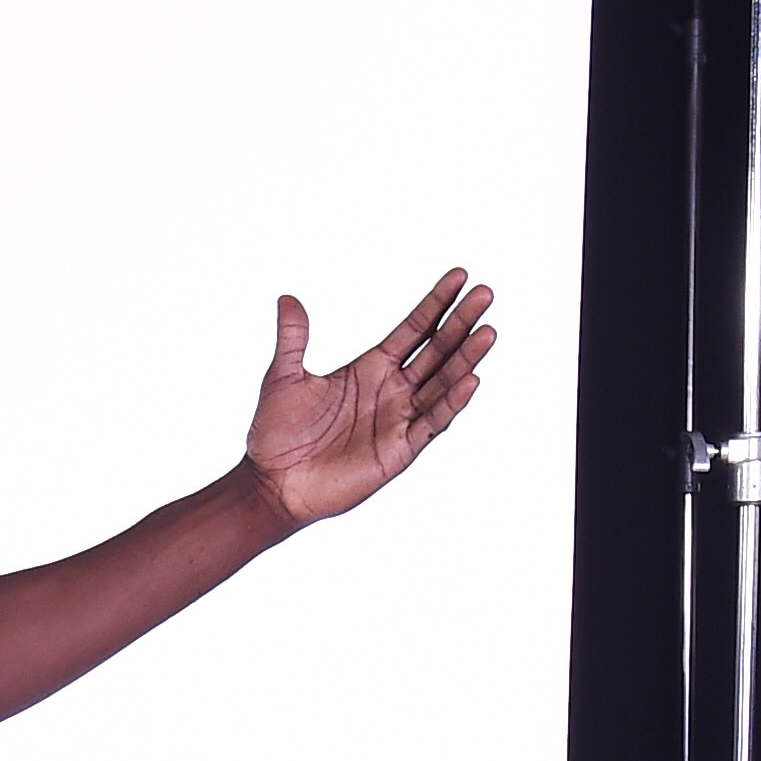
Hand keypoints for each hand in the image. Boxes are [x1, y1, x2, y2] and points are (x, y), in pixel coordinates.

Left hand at [245, 270, 493, 526]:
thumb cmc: (277, 434)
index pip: (414, 329)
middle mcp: (392, 390)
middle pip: (437, 350)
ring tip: (487, 332)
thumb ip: (293, 337)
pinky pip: (432, 423)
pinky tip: (469, 380)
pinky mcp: (398, 450)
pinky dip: (451, 403)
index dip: (436, 303)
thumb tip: (287, 299)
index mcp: (371, 368)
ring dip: (465, 358)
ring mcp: (398, 419)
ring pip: (442, 382)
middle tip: (485, 294)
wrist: (272, 484)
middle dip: (460, 323)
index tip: (459, 277)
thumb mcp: (284, 377)